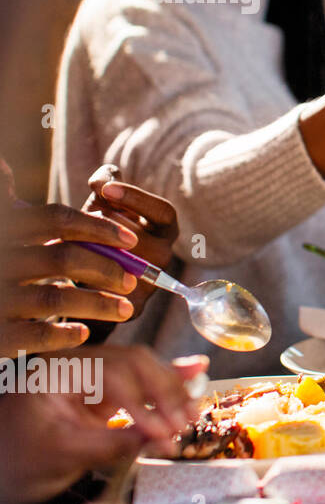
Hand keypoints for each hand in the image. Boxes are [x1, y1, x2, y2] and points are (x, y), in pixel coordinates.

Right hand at [0, 204, 141, 355]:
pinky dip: (65, 334)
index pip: (55, 219)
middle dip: (106, 268)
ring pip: (56, 299)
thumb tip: (10, 168)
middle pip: (63, 258)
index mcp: (3, 230)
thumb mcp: (1, 231)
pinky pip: (38, 335)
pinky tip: (84, 333)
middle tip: (133, 280)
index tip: (131, 240)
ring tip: (125, 309)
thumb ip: (16, 212)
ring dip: (99, 303)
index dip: (98, 226)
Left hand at [0, 348, 205, 503]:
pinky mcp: (104, 392)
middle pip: (135, 363)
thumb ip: (111, 445)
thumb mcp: (61, 455)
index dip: (143, 403)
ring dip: (171, 390)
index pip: (113, 375)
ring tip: (190, 412)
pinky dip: (167, 382)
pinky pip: (141, 382)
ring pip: (144, 369)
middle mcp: (78, 364)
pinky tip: (195, 371)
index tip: (161, 432)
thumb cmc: (17, 461)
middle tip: (182, 422)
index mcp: (58, 370)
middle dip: (163, 392)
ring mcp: (93, 375)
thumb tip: (160, 438)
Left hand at [82, 165, 178, 315]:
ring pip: (128, 265)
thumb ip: (106, 185)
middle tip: (79, 219)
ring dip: (96, 253)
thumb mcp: (101, 206)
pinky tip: (68, 270)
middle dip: (108, 228)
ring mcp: (153, 283)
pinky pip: (114, 292)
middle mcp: (165, 255)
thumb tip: (103, 177)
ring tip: (69, 245)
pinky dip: (89, 279)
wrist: (85, 281)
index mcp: (164, 228)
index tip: (106, 189)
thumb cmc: (96, 235)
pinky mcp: (134, 308)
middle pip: (143, 238)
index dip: (137, 199)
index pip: (163, 211)